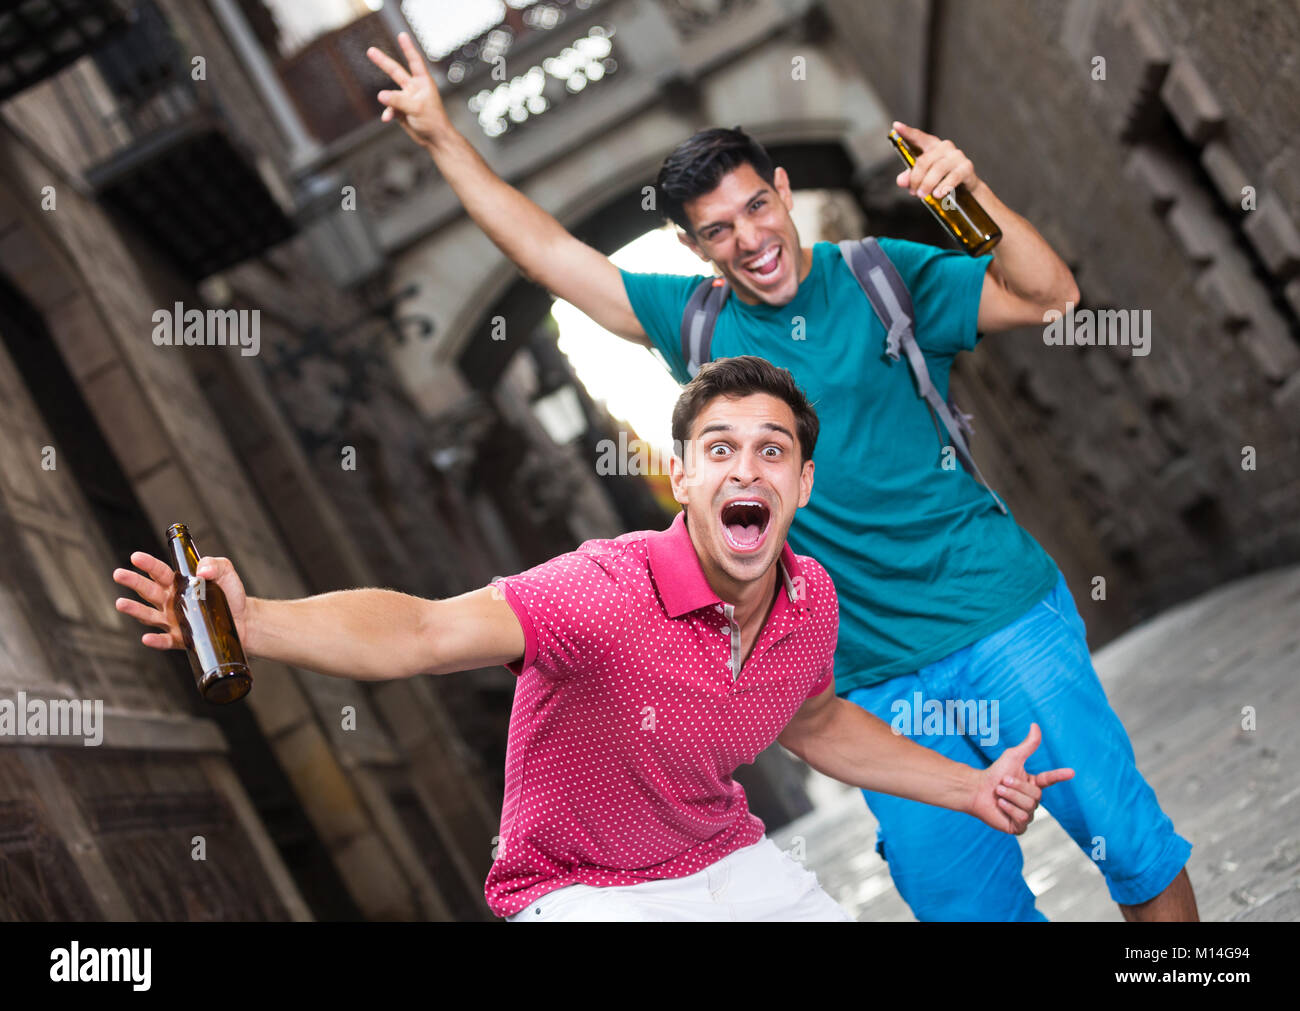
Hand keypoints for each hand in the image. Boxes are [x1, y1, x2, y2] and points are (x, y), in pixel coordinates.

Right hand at [112, 551, 251, 652]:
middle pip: (148, 591)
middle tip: (118, 574)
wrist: (244, 619)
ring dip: (135, 610)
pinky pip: (165, 641)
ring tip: (120, 603)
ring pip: (149, 616)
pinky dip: (155, 641)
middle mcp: (170, 601)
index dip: (147, 564)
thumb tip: (203, 570)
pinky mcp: (181, 639)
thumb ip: (215, 564)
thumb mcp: (225, 572)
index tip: (135, 557)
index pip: (159, 571)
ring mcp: (173, 621)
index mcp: (178, 583)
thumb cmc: (230, 594)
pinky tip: (147, 638)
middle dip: (133, 582)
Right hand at [367, 32, 451, 149]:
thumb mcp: (416, 108)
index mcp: (423, 83)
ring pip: (390, 94)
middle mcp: (414, 88)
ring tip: (393, 113)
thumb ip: (397, 100)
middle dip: (382, 62)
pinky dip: (388, 113)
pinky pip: (390, 108)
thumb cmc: (433, 122)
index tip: (402, 35)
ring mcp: (406, 99)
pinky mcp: (401, 110)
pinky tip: (388, 119)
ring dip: (389, 102)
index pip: (414, 61)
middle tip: (370, 51)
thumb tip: (380, 95)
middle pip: (396, 72)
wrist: (435, 140)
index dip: (408, 48)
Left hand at [892, 121, 980, 200]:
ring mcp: (957, 156)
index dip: (907, 132)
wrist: (966, 189)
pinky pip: (953, 177)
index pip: (918, 137)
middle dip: (916, 178)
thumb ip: (910, 177)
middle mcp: (945, 147)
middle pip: (924, 161)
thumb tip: (901, 181)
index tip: (896, 126)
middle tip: (913, 192)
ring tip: (922, 195)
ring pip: (937, 169)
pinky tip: (937, 194)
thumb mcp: (923, 178)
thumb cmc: (942, 179)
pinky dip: (943, 186)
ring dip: (927, 184)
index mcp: (932, 146)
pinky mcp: (966, 167)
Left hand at [967, 723, 1074, 834]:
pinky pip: (1022, 818)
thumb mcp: (1013, 757)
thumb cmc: (994, 773)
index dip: (1060, 776)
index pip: (1050, 780)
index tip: (1072, 772)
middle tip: (1002, 783)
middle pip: (1036, 795)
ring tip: (998, 793)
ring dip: (1010, 796)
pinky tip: (1001, 805)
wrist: (977, 791)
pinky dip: (1009, 809)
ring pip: (1029, 806)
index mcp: (1034, 784)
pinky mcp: (1018, 826)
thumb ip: (1028, 745)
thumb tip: (1035, 725)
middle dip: (1016, 787)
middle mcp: (1033, 800)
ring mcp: (1027, 814)